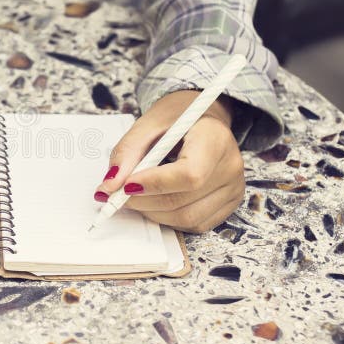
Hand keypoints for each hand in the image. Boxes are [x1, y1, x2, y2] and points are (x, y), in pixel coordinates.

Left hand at [93, 90, 243, 232]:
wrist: (200, 119)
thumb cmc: (174, 119)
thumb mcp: (146, 125)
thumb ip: (126, 154)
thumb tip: (109, 187)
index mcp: (215, 138)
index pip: (189, 174)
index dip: (154, 184)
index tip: (125, 185)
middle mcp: (230, 166)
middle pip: (183, 199)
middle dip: (143, 201)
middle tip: (118, 194)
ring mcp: (233, 189)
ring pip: (186, 218)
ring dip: (152, 212)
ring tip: (136, 195)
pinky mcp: (228, 205)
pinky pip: (194, 224)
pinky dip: (168, 218)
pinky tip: (157, 200)